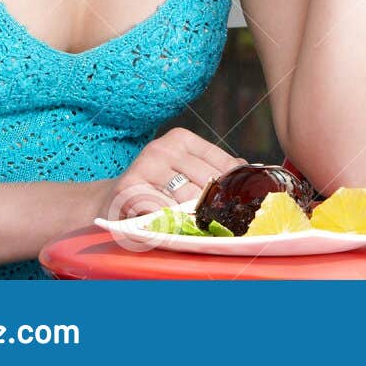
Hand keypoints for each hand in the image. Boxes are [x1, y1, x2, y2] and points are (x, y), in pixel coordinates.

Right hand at [95, 127, 247, 219]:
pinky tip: (172, 226)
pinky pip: (164, 211)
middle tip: (225, 222)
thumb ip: (215, 169)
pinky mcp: (129, 188)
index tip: (249, 203)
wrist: (110, 202)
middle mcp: (163, 147)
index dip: (238, 186)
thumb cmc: (157, 189)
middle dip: (218, 205)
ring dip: (196, 217)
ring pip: (188, 198)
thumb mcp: (185, 171)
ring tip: (199, 226)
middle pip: (209, 182)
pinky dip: (172, 222)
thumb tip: (255, 171)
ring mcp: (145, 165)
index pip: (224, 162)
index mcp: (182, 139)